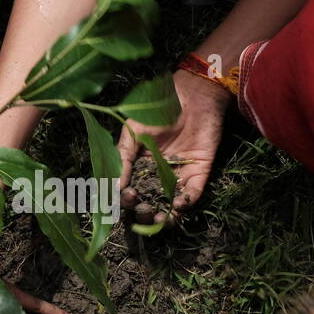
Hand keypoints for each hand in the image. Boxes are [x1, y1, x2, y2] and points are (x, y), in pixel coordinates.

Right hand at [117, 71, 228, 222]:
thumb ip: (123, 158)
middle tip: (145, 209)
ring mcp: (179, 175)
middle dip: (146, 213)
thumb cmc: (157, 109)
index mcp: (139, 167)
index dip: (128, 200)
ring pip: (170, 204)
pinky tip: (178, 204)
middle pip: (150, 203)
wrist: (190, 95)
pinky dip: (186, 203)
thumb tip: (114, 188)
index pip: (131, 191)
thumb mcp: (132, 131)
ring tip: (162, 219)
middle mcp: (158, 175)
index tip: (128, 198)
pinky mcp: (199, 173)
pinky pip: (192, 194)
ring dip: (166, 217)